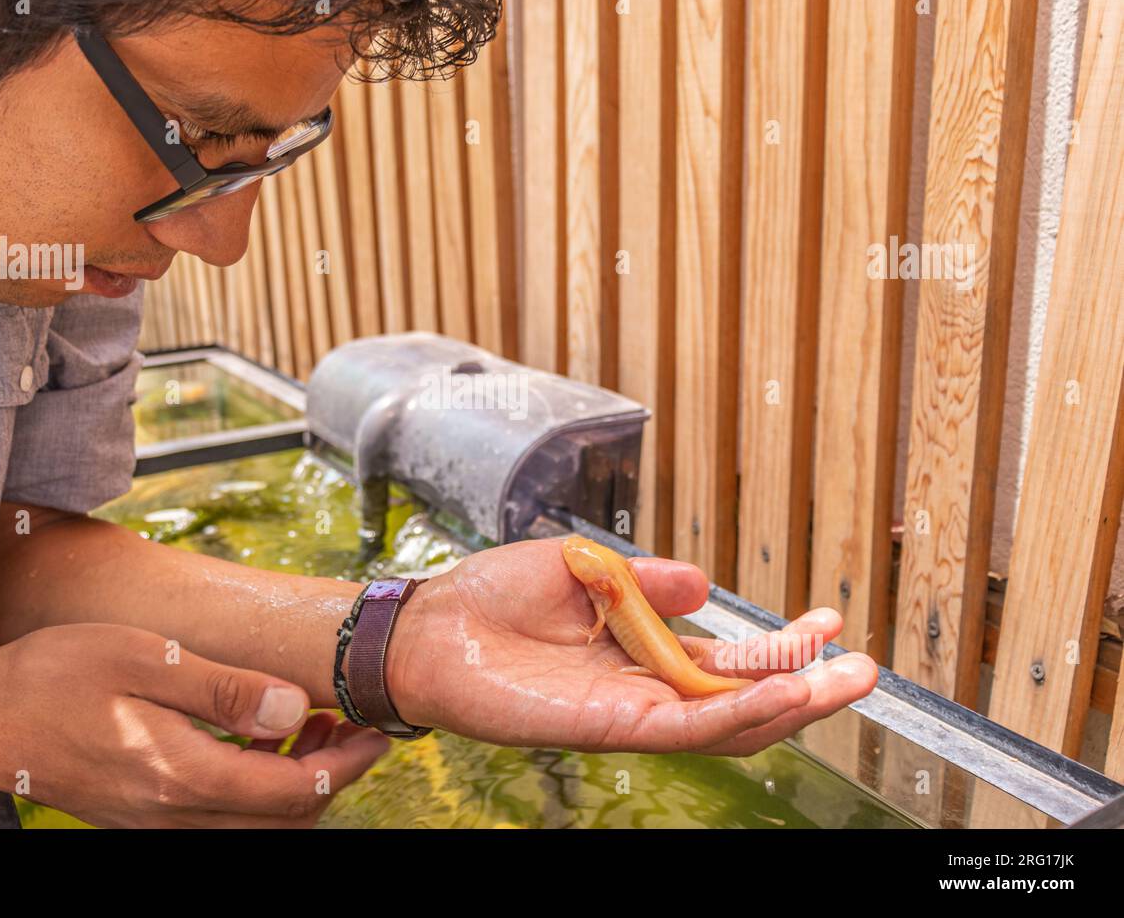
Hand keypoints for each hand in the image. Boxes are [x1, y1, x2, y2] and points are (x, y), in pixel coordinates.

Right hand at [0, 623, 390, 826]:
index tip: (375, 729)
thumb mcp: (145, 661)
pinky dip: (259, 789)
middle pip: (286, 821)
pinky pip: (223, 820)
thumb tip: (295, 710)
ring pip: (258, 827)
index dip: (347, 765)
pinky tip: (259, 741)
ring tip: (314, 724)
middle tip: (352, 723)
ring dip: (298, 784)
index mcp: (184, 777)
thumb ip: (225, 691)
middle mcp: (176, 815)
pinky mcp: (145, 816)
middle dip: (332, 775)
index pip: (296, 794)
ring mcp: (159, 823)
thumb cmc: (57, 678)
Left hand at [384, 538, 877, 755]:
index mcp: (641, 650)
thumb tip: (703, 583)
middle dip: (804, 685)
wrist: (432, 625)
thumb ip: (645, 579)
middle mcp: (642, 687)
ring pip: (725, 723)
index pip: (727, 660)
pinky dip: (736, 713)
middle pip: (740, 699)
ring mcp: (628, 711)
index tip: (830, 621)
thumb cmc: (493, 598)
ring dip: (787, 706)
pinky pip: (683, 725)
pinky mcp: (606, 726)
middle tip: (863, 669)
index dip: (781, 648)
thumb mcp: (583, 569)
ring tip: (844, 684)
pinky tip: (780, 697)